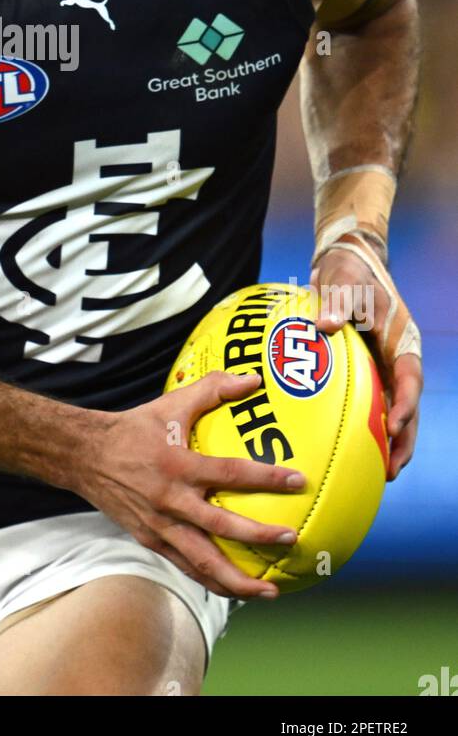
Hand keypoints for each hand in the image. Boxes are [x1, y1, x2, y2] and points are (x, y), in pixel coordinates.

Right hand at [78, 371, 306, 599]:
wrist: (85, 457)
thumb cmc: (133, 429)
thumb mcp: (172, 404)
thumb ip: (213, 389)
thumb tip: (253, 379)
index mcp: (178, 465)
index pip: (229, 473)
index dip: (265, 478)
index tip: (298, 481)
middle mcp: (170, 500)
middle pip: (220, 527)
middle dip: (258, 537)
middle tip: (290, 541)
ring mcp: (159, 526)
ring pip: (203, 561)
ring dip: (237, 580)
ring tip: (269, 591)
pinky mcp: (150, 541)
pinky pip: (185, 566)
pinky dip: (211, 581)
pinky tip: (234, 590)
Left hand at [310, 238, 421, 480]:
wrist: (346, 261)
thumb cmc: (348, 272)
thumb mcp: (343, 282)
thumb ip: (337, 302)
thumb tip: (326, 325)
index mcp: (401, 340)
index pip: (409, 378)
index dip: (405, 404)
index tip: (394, 426)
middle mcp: (397, 357)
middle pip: (407, 405)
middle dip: (404, 439)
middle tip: (391, 472)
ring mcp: (384, 365)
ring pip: (393, 409)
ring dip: (389, 440)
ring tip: (380, 474)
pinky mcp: (367, 369)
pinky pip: (372, 401)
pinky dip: (368, 425)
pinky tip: (354, 450)